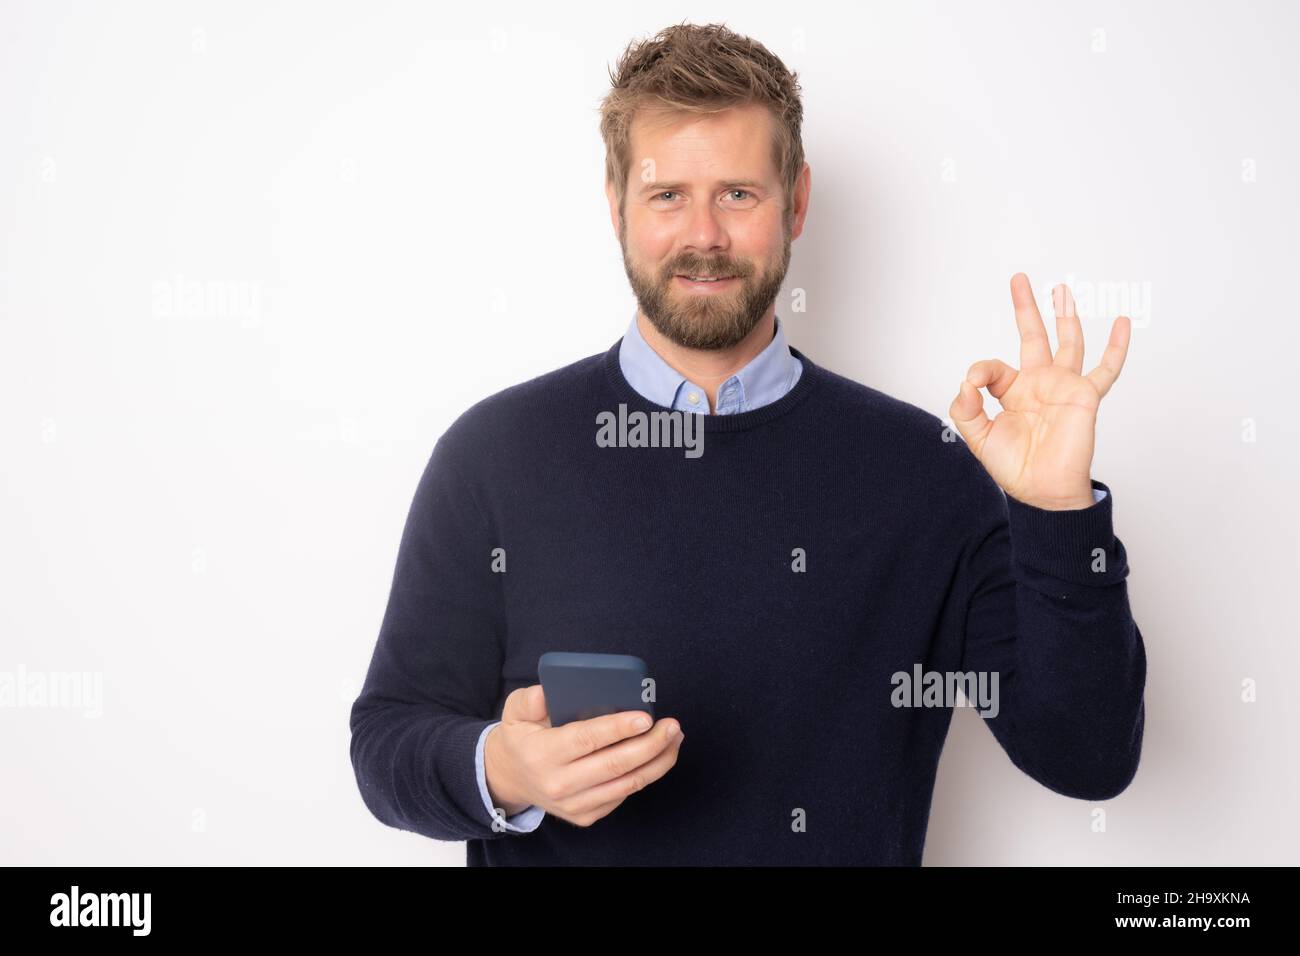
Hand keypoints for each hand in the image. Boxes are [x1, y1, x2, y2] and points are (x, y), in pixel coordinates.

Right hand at [484, 684, 683, 827]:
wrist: (511, 778)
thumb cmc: (522, 737)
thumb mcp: (514, 711)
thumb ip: (529, 699)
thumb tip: (547, 693)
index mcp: (541, 754)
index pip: (586, 740)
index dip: (618, 729)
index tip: (645, 717)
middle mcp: (558, 784)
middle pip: (614, 765)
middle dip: (650, 745)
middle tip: (672, 726)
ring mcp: (573, 804)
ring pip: (626, 784)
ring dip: (657, 761)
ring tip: (675, 738)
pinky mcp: (586, 815)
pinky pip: (623, 794)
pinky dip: (646, 774)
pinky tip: (659, 754)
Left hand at [949, 273, 1130, 509]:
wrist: (1043, 491)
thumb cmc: (1014, 468)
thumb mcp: (978, 437)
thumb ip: (966, 408)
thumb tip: (967, 381)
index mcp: (1013, 392)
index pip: (993, 367)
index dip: (980, 372)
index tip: (974, 384)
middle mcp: (1039, 384)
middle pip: (1034, 336)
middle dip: (1026, 308)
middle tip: (1019, 279)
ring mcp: (1064, 387)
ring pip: (1068, 342)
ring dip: (1066, 314)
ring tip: (1063, 289)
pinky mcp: (1085, 396)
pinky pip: (1107, 368)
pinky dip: (1117, 347)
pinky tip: (1123, 323)